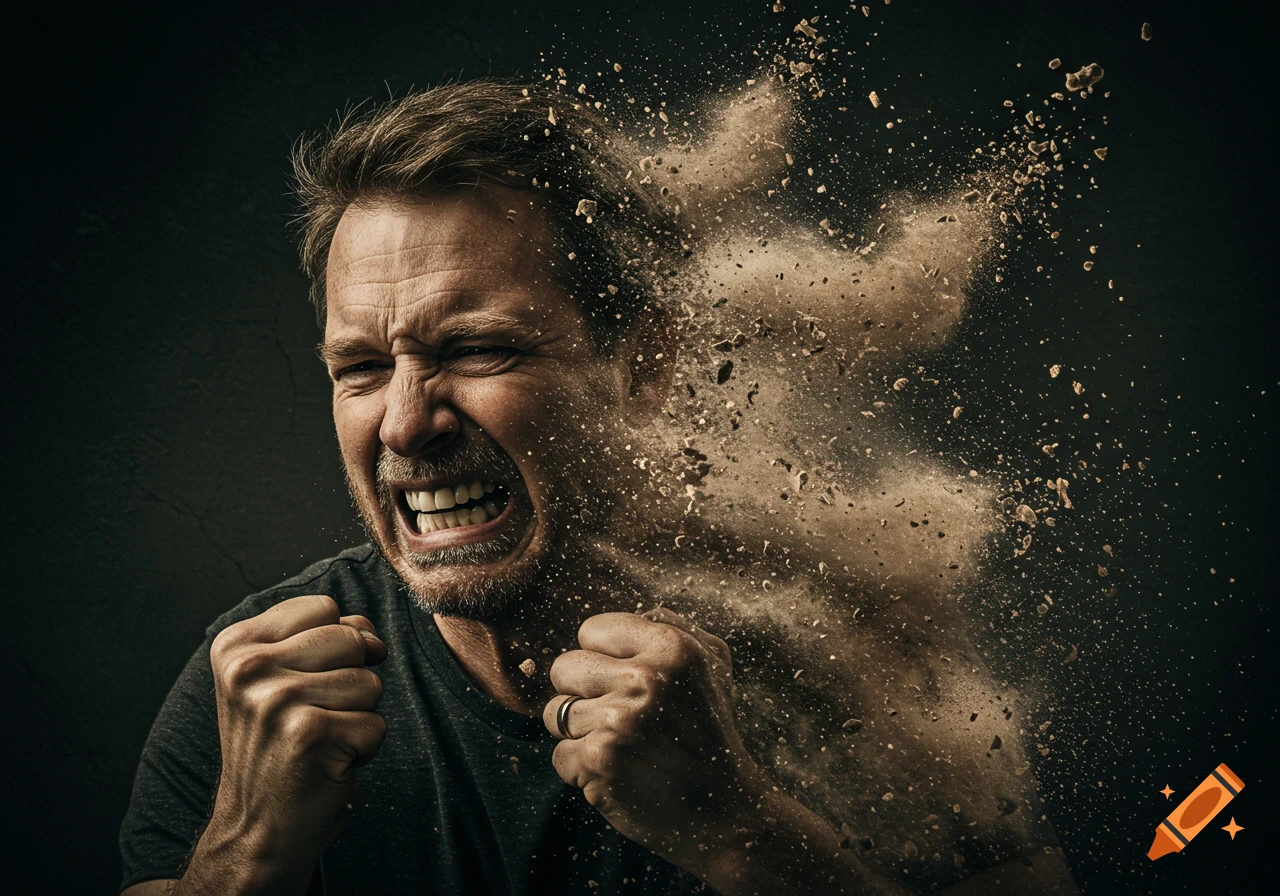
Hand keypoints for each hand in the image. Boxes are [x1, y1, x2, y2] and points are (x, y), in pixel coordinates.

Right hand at [187, 595, 387, 893]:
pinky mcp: (309, 734)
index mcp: (235, 645)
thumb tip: (373, 639)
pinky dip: (362, 749)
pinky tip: (326, 763)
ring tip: (318, 740)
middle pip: (352, 639)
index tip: (303, 683)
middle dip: (350, 680)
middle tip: (311, 717)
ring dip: (357, 716)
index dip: (334, 644)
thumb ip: (325, 638)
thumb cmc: (277, 748)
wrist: (255, 829)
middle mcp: (248, 668)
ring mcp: (276, 700)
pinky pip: (376, 724)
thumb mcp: (280, 679)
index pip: (325, 608)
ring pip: (370, 682)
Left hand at [542, 607, 762, 873]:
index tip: (626, 682)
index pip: (590, 630)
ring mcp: (619, 721)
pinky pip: (560, 755)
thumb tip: (633, 612)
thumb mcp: (713, 668)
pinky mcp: (599, 762)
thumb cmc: (712, 735)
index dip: (603, 658)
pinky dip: (582, 770)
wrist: (725, 814)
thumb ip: (675, 626)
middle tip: (619, 716)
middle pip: (563, 667)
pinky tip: (617, 774)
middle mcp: (645, 679)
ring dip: (582, 733)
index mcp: (672, 647)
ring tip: (622, 747)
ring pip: (555, 713)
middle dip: (583, 693)